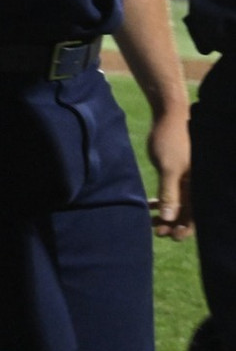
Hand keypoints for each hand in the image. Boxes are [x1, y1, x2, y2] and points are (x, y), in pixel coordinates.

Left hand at [148, 110, 193, 240]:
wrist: (169, 114)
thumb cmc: (171, 138)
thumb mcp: (169, 167)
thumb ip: (170, 193)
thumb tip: (170, 218)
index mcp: (201, 184)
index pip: (197, 215)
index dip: (185, 228)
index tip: (170, 236)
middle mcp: (198, 183)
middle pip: (189, 212)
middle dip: (174, 223)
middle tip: (156, 231)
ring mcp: (189, 178)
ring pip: (181, 203)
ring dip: (168, 214)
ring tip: (151, 222)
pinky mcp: (179, 172)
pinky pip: (175, 192)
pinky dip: (164, 200)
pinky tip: (150, 205)